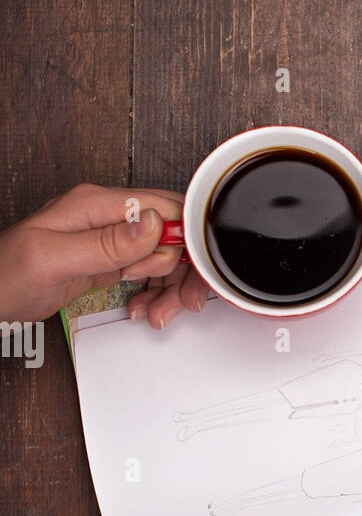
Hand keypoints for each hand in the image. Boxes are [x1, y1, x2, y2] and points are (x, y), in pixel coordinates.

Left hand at [0, 182, 208, 327]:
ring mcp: (108, 238)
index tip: (188, 271)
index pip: (164, 207)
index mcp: (96, 204)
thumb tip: (152, 222)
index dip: (186, 240)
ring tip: (156, 311)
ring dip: (168, 287)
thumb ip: (106, 242)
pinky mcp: (106, 260)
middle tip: (178, 302)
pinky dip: (152, 292)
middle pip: (171, 233)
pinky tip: (141, 306)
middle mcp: (107, 216)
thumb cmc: (6, 276)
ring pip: (163, 255)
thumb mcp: (54, 259)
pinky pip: (146, 271)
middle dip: (182, 270)